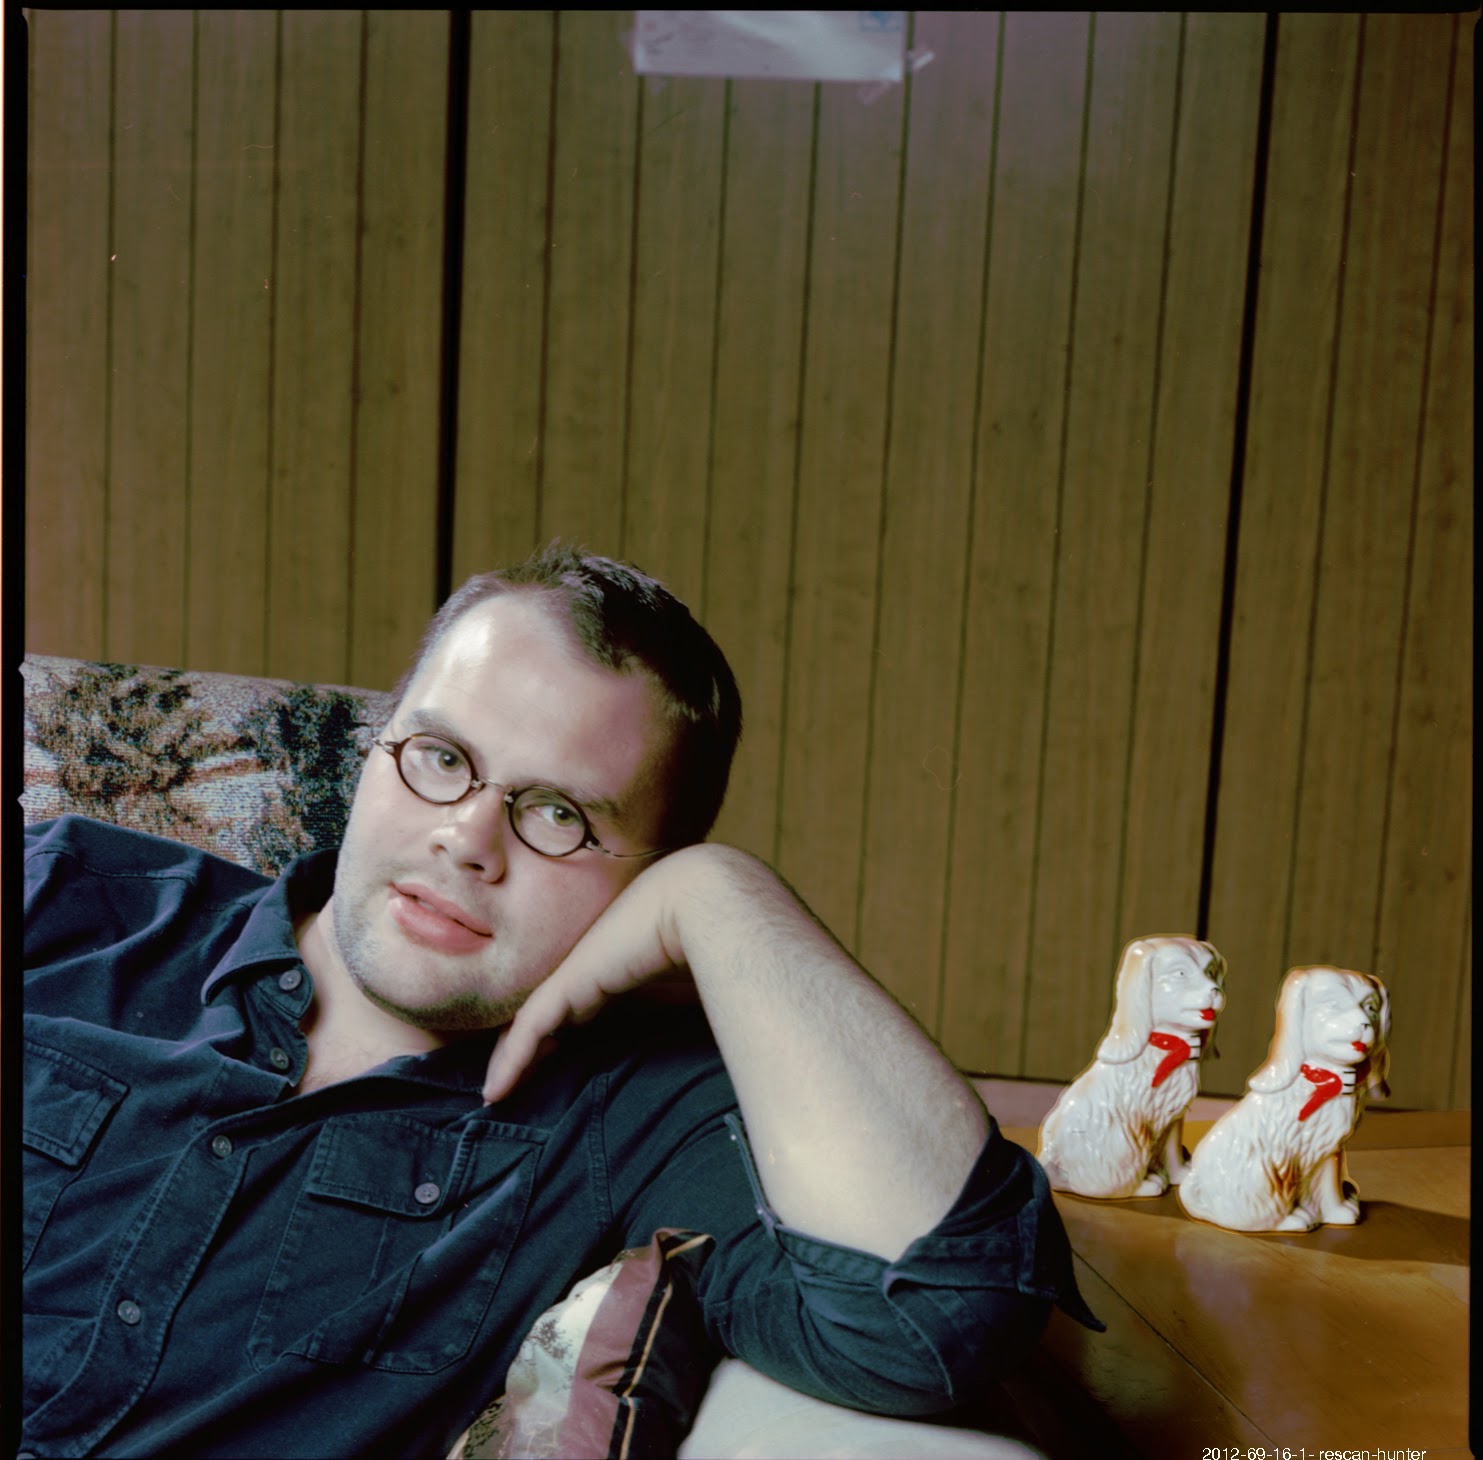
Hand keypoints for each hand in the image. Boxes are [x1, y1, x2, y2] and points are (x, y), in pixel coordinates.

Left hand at [480, 853, 692, 1103]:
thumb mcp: (689, 983)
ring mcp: (576, 971)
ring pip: (530, 1024)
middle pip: (547, 1013)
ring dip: (511, 1061)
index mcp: (618, 963)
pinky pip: (528, 1030)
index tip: (552, 1068)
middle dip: (528, 1050)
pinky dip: (510, 1061)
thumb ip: (677, 1006)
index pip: (577, 1004)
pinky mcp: (567, 983)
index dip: (559, 1036)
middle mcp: (591, 964)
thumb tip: (702, 1038)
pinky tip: (495, 1091)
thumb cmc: (715, 936)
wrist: (706, 899)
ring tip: (496, 1096)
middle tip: (513, 1089)